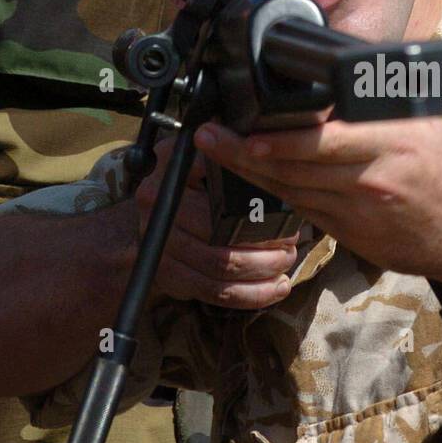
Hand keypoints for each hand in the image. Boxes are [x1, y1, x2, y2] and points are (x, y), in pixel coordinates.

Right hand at [129, 135, 298, 307]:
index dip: (258, 205)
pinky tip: (277, 287)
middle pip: (221, 234)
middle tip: (292, 242)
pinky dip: (252, 295)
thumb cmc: (188, 181)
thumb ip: (228, 151)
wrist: (148, 217)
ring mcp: (162, 246)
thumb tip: (270, 148)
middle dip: (266, 242)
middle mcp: (160, 208)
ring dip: (263, 269)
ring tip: (286, 261)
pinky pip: (216, 293)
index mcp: (172, 171)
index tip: (287, 211)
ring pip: (222, 267)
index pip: (218, 188)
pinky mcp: (171, 277)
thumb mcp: (202, 154)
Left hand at [193, 116, 441, 298]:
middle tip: (209, 137)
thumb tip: (337, 78)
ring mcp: (362, 209)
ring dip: (252, 174)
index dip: (274, 137)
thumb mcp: (424, 124)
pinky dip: (281, 194)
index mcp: (394, 139)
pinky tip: (258, 180)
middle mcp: (374, 174)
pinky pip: (307, 211)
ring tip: (219, 154)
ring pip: (293, 190)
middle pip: (295, 165)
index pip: (321, 138)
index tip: (239, 125)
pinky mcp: (354, 235)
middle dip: (244, 152)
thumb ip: (379, 106)